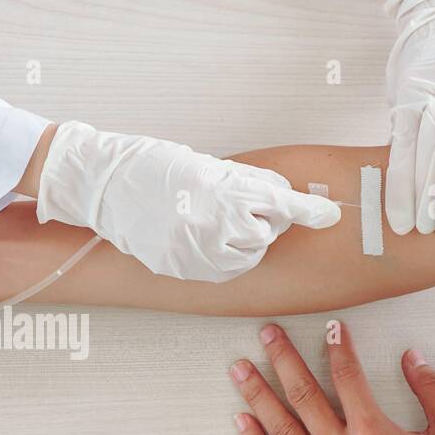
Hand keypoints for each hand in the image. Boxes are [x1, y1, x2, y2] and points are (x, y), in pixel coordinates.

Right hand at [35, 121, 340, 281]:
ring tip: (222, 220)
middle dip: (265, 219)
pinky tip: (210, 239)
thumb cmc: (153, 165)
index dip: (308, 210)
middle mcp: (212, 226)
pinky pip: (220, 270)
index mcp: (222, 192)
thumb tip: (282, 196)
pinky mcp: (180, 268)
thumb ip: (246, 183)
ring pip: (246, 256)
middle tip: (243, 203)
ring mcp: (194, 252)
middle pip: (266, 232)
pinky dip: (225, 257)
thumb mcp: (206, 165)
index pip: (281, 204)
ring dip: (246, 241)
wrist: (104, 186)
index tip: (331, 215)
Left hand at [229, 322, 434, 434]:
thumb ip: (434, 393)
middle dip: (282, 358)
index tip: (330, 327)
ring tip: (239, 368)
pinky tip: (241, 422)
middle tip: (266, 332)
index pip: (347, 377)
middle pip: (303, 394)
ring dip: (257, 394)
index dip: (338, 347)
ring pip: (281, 428)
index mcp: (375, 434)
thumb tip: (413, 358)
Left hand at [384, 0, 434, 234]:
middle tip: (427, 225)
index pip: (401, 155)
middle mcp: (434, 91)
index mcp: (407, 101)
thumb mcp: (401, 95)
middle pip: (428, 148)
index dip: (401, 191)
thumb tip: (403, 179)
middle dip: (426, 191)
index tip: (401, 224)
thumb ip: (406, 130)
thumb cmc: (421, 65)